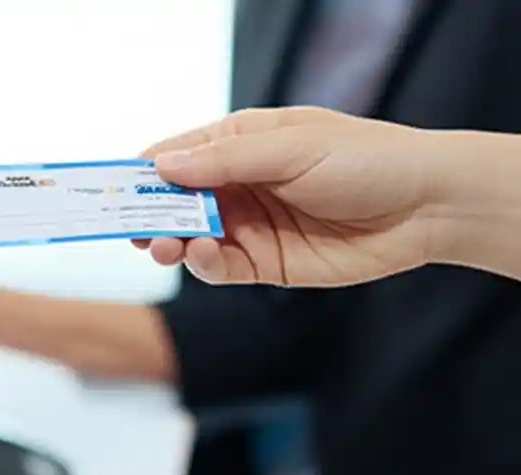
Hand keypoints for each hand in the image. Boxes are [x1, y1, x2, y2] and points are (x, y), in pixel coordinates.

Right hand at [136, 106, 464, 286]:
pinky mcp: (266, 263)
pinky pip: (219, 267)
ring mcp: (250, 225)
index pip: (176, 156)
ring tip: (165, 245)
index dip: (141, 172)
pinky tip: (202, 254)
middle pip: (174, 202)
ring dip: (170, 241)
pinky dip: (203, 264)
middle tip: (132, 229)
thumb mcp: (290, 149)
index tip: (110, 189)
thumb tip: (161, 166)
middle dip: (148, 214)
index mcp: (240, 143)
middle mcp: (239, 184)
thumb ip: (223, 161)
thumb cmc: (366, 160)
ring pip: (190, 237)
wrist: (428, 207)